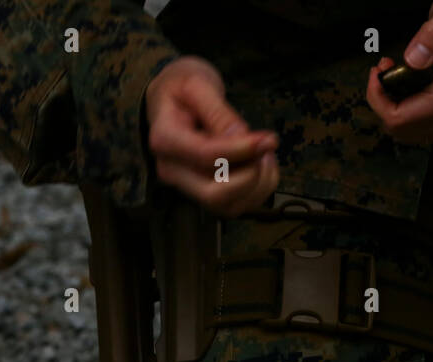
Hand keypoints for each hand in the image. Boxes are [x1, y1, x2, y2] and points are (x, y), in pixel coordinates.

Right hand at [144, 55, 279, 216]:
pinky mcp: (206, 195)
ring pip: (230, 206)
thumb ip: (219, 111)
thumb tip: (241, 136)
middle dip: (250, 176)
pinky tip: (261, 162)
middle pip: (215, 195)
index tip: (267, 139)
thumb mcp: (197, 84)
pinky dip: (260, 187)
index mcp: (165, 139)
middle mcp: (173, 171)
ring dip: (259, 183)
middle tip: (264, 147)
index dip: (241, 150)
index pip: (205, 156)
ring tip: (264, 150)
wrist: (173, 102)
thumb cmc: (182, 90)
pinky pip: (240, 205)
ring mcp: (189, 188)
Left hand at [366, 0, 432, 143]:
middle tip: (386, 70)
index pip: (397, 119)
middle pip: (401, 131)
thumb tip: (413, 59)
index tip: (378, 72)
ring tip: (398, 75)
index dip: (377, 98)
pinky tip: (412, 85)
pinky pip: (424, 129)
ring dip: (396, 107)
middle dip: (385, 102)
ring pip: (410, 133)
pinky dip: (410, 111)